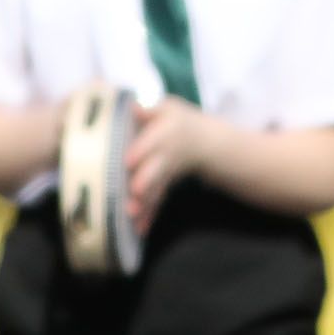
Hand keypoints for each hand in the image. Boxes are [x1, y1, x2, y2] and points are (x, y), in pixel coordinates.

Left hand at [124, 96, 222, 233]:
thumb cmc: (178, 121)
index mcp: (167, 131)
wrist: (204, 142)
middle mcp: (168, 153)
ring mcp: (167, 173)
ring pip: (156, 188)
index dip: (142, 150)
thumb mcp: (168, 107)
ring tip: (131, 215)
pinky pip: (158, 200)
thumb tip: (132, 105)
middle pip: (157, 168)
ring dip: (145, 203)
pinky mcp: (165, 186)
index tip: (129, 161)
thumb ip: (149, 108)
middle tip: (134, 193)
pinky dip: (150, 215)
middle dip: (146, 181)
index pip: (153, 140)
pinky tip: (140, 229)